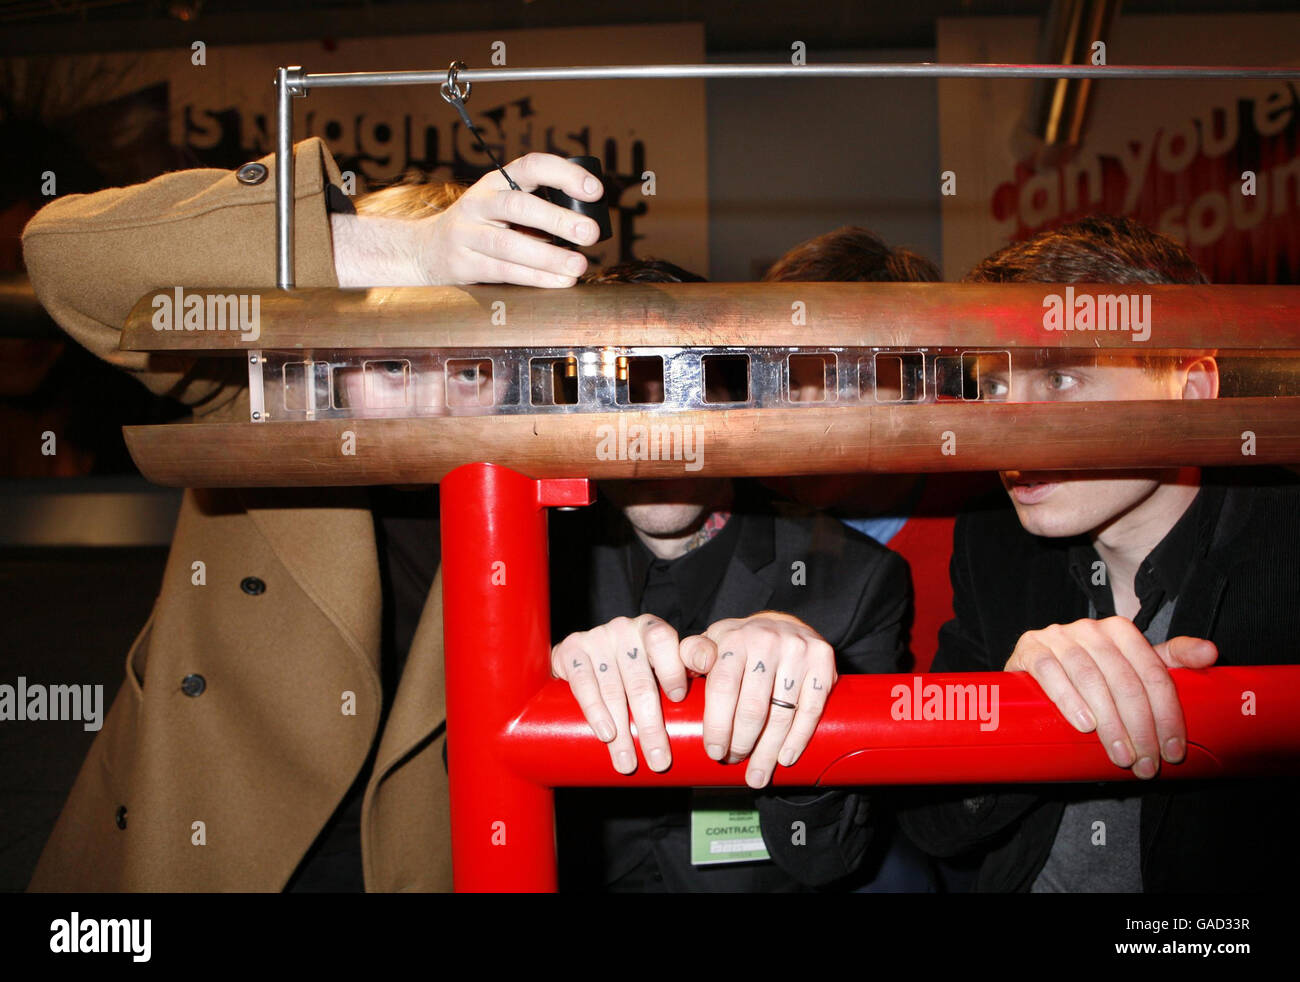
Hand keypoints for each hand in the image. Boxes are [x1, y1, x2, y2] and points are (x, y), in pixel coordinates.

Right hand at [416, 153, 602, 286]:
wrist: (428, 249)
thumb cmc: (482, 226)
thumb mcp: (504, 205)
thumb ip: (539, 207)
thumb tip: (589, 220)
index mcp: (496, 181)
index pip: (532, 166)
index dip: (565, 174)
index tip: (594, 191)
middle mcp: (479, 202)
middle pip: (518, 205)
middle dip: (558, 219)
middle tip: (591, 233)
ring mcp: (468, 233)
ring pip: (509, 244)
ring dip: (548, 256)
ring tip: (578, 265)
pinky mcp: (464, 263)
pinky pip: (504, 271)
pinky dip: (536, 278)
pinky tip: (560, 282)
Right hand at [551, 614, 709, 774]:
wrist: (580, 655)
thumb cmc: (634, 666)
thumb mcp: (663, 663)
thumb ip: (692, 666)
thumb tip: (722, 692)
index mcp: (651, 629)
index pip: (664, 641)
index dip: (671, 668)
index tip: (678, 698)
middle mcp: (623, 629)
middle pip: (640, 680)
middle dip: (651, 726)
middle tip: (659, 761)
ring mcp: (596, 639)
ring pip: (613, 690)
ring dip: (622, 733)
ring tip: (629, 763)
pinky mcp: (571, 651)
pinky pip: (583, 683)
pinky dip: (595, 712)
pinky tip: (606, 734)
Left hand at [689, 612, 837, 788]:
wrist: (785, 624)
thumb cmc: (741, 643)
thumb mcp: (712, 642)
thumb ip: (693, 655)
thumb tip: (680, 677)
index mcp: (735, 639)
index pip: (723, 688)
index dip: (717, 724)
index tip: (714, 751)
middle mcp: (767, 642)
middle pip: (752, 707)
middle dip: (741, 743)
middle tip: (733, 762)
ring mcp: (798, 651)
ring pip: (781, 714)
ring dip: (767, 751)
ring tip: (757, 775)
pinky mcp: (823, 662)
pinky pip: (811, 709)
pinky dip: (798, 738)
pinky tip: (785, 757)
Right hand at [1004, 616, 1217, 778]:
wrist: (1036, 668)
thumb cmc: (1092, 672)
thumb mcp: (1132, 666)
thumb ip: (1172, 660)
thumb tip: (1211, 652)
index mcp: (1122, 630)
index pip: (1153, 673)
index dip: (1167, 714)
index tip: (1173, 751)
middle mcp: (1090, 628)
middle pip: (1124, 680)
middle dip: (1140, 727)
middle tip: (1146, 764)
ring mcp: (1058, 636)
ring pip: (1090, 678)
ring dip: (1109, 722)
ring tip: (1121, 755)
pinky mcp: (1029, 648)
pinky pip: (1050, 671)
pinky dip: (1068, 698)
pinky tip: (1084, 724)